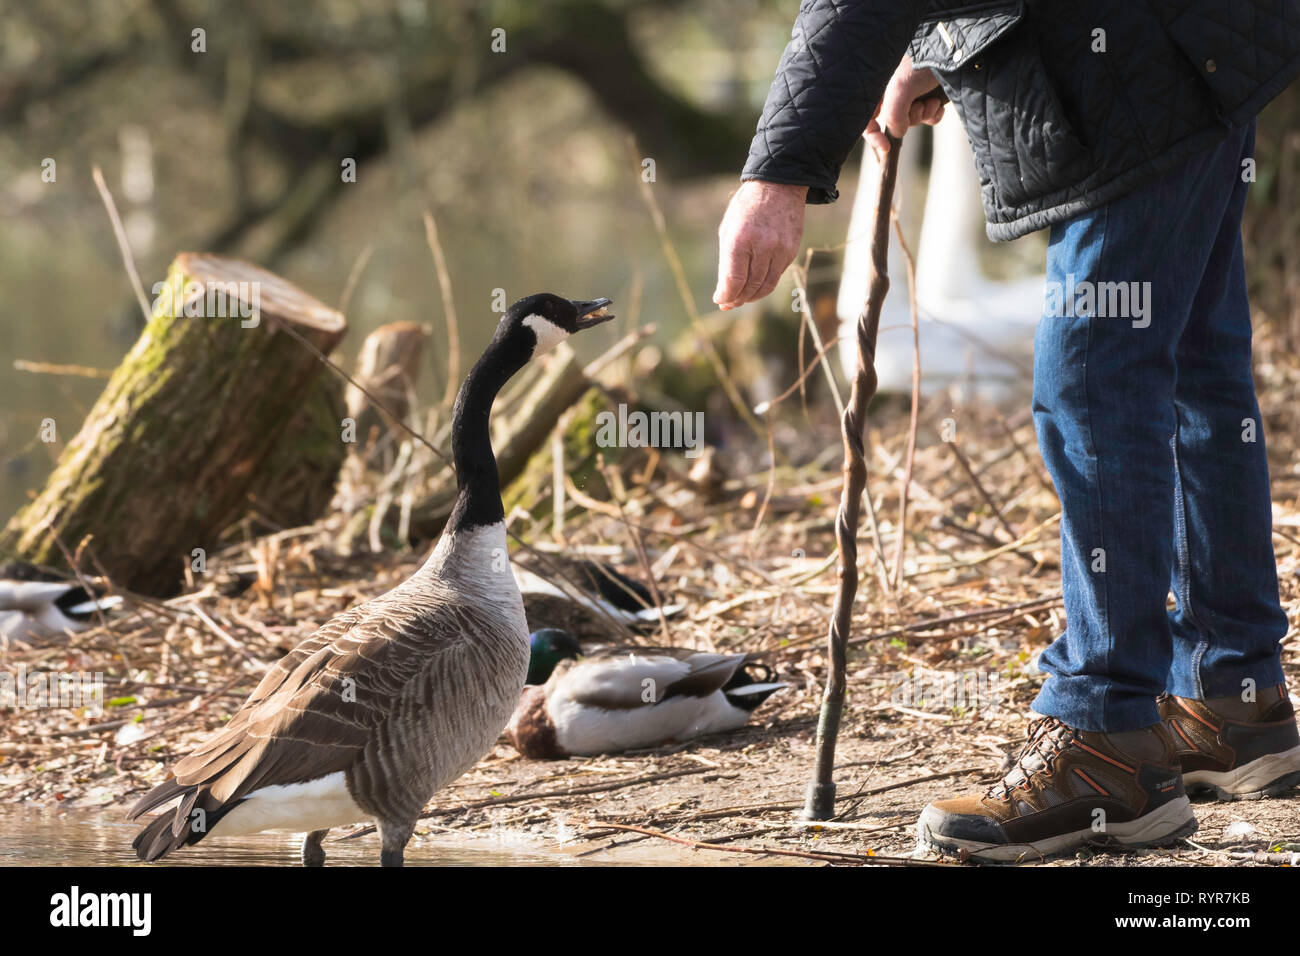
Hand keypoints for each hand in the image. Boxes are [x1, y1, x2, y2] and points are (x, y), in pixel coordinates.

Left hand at [713, 180, 807, 310]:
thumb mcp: (728, 230)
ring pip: (765, 286)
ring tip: (741, 298)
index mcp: (740, 240)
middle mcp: (762, 246)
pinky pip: (776, 276)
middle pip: (749, 287)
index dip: (726, 295)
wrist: (778, 186)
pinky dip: (764, 284)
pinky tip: (755, 284)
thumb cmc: (746, 208)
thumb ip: (727, 260)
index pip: (734, 280)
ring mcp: (779, 250)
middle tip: (728, 303)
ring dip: (751, 296)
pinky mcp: (791, 251)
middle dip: (737, 299)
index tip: (720, 300)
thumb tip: (725, 290)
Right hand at [865, 55, 943, 152]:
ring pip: (912, 119)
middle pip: (893, 120)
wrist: (951, 51)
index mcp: (878, 87)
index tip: (886, 146)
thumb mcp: (901, 88)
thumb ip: (893, 116)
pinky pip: (928, 116)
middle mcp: (892, 91)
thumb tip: (897, 133)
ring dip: (923, 113)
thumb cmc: (921, 62)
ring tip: (930, 100)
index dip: (873, 134)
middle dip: (908, 118)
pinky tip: (938, 102)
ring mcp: (911, 93)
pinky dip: (933, 113)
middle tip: (918, 106)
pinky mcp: (929, 95)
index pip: (866, 117)